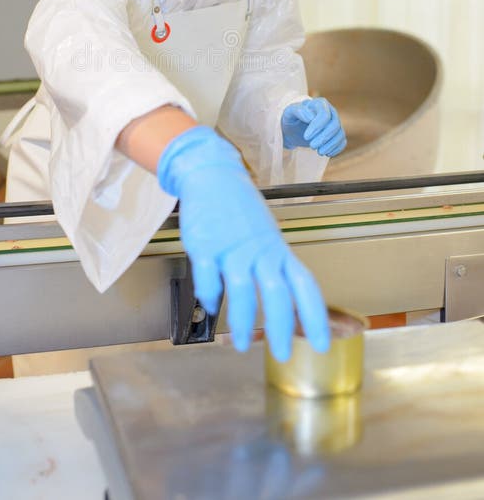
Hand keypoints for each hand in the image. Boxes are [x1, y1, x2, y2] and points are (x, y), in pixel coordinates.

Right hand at [157, 126, 329, 360]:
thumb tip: (280, 308)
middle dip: (281, 327)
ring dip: (242, 320)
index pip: (305, 285)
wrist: (212, 175)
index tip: (325, 345)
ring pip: (241, 289)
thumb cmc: (241, 211)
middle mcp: (259, 250)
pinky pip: (208, 278)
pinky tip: (211, 306)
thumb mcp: (267, 237)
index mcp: (278, 250)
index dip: (316, 316)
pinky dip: (210, 297)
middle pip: (276, 292)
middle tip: (283, 354)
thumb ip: (273, 269)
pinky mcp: (205, 245)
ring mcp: (232, 247)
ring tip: (241, 344)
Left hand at [281, 98, 345, 155]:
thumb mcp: (289, 113)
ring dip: (331, 145)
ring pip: (340, 134)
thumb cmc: (291, 118)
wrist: (293, 128)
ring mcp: (335, 123)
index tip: (306, 137)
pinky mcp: (336, 134)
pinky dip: (336, 148)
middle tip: (312, 146)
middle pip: (334, 125)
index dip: (317, 127)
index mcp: (320, 103)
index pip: (324, 115)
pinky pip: (342, 141)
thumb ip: (298, 111)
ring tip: (319, 152)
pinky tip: (327, 153)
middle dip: (324, 137)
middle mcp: (331, 112)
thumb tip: (311, 117)